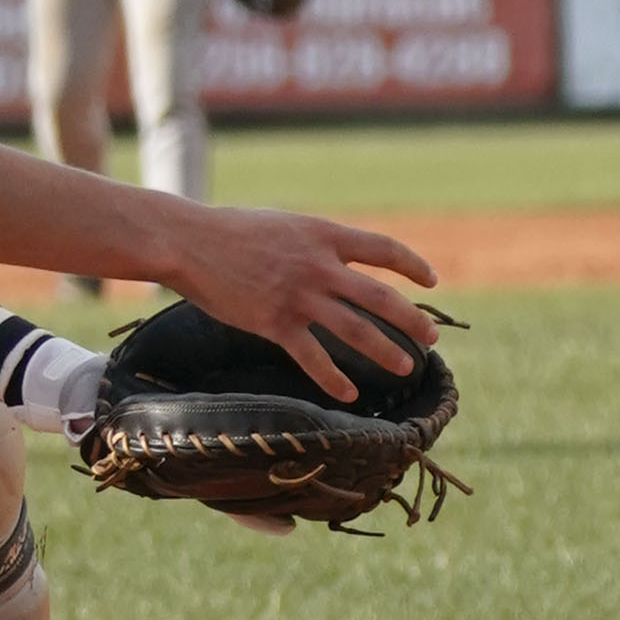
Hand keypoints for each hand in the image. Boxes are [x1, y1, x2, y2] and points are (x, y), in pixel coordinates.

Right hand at [163, 204, 437, 401]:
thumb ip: (310, 242)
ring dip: (387, 351)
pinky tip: (349, 393)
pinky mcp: (273, 321)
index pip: (384, 249)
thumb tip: (330, 257)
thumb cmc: (227, 231)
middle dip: (412, 320)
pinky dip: (333, 378)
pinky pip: (312, 356)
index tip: (430, 281)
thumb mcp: (282, 225)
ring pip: (356, 330)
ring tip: (406, 367)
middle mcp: (319, 266)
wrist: (187, 242)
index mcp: (323, 235)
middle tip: (432, 338)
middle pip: (381, 298)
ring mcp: (298, 296)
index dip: (413, 266)